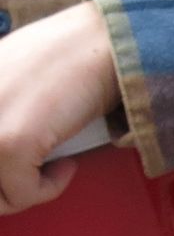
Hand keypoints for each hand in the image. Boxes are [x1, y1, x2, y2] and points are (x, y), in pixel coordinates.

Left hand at [0, 1, 119, 217]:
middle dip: (6, 188)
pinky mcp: (10, 142)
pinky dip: (50, 188)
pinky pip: (23, 193)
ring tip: (50, 166)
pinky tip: (67, 164)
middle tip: (29, 178)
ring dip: (25, 189)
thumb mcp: (4, 82)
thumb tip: (1, 152)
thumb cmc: (66, 57)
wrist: (101, 42)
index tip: (12, 171)